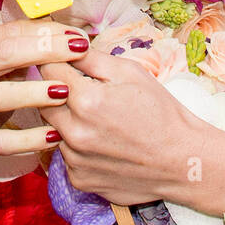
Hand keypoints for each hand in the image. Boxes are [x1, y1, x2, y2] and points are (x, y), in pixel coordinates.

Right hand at [0, 20, 87, 181]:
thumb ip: (21, 54)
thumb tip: (68, 37)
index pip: (10, 32)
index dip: (47, 32)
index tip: (76, 37)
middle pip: (4, 54)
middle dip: (46, 50)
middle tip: (79, 52)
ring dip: (35, 93)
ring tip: (64, 92)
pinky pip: (0, 140)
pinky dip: (29, 138)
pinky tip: (53, 135)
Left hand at [41, 50, 224, 206]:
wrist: (182, 161)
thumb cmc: (160, 111)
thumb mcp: (130, 72)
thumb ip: (91, 57)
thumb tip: (64, 44)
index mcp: (86, 100)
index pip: (48, 70)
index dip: (55, 61)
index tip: (63, 60)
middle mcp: (73, 132)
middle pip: (43, 100)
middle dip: (58, 90)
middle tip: (83, 88)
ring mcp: (74, 160)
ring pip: (53, 129)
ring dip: (66, 119)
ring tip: (98, 118)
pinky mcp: (79, 180)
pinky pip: (65, 156)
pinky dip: (76, 146)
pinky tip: (102, 142)